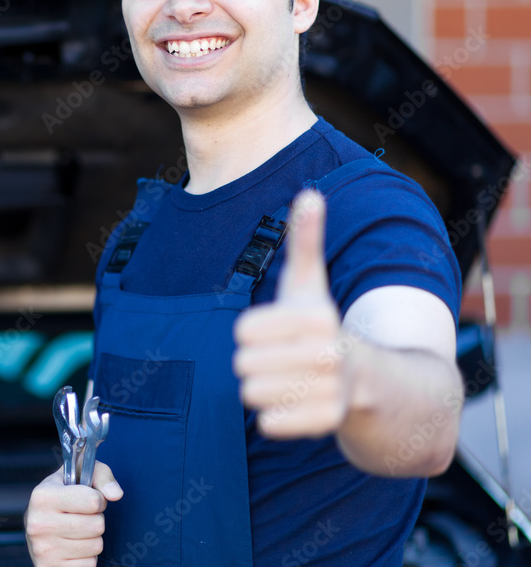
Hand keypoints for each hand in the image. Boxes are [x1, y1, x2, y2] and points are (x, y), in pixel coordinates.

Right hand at [25, 462, 123, 566]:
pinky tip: (73, 548)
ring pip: (96, 546)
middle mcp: (39, 523)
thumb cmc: (64, 495)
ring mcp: (44, 549)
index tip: (89, 500)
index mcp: (43, 496)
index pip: (93, 501)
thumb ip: (101, 475)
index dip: (98, 500)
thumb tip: (116, 494)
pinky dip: (87, 557)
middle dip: (96, 520)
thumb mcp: (79, 474)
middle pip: (97, 525)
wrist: (37, 525)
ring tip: (77, 531)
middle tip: (82, 517)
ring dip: (93, 539)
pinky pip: (89, 565)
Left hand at [233, 189, 349, 438]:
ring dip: (261, 389)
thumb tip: (309, 193)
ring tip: (283, 381)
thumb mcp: (309, 285)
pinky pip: (270, 422)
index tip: (270, 332)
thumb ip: (306, 241)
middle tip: (277, 360)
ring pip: (253, 393)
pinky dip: (273, 416)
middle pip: (243, 363)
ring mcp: (331, 389)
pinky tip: (291, 404)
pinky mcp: (329, 422)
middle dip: (253, 363)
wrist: (372, 382)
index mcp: (318, 317)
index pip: (244, 330)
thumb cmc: (322, 327)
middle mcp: (329, 352)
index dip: (250, 333)